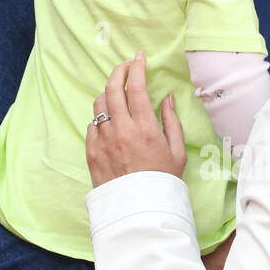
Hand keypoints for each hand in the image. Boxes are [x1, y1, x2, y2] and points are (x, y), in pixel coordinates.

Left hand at [86, 51, 186, 188]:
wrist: (140, 211)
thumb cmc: (163, 182)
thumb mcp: (177, 152)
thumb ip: (172, 121)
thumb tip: (168, 98)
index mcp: (145, 128)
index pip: (136, 87)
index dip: (137, 67)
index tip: (138, 58)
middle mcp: (121, 130)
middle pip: (113, 88)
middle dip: (119, 71)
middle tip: (125, 66)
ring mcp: (104, 141)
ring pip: (99, 104)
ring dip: (108, 93)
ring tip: (117, 94)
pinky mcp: (92, 152)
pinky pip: (92, 125)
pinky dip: (100, 117)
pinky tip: (109, 120)